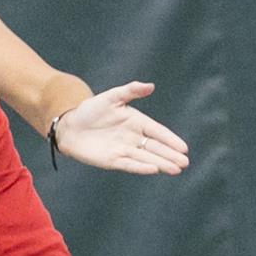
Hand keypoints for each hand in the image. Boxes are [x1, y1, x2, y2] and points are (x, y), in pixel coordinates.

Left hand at [55, 81, 188, 174]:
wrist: (70, 125)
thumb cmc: (91, 109)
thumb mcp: (111, 97)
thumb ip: (130, 91)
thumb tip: (150, 86)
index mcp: (137, 122)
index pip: (158, 132)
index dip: (170, 140)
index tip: (184, 148)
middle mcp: (133, 138)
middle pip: (155, 148)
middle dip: (170, 155)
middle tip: (185, 163)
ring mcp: (124, 150)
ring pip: (146, 158)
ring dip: (161, 163)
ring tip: (176, 170)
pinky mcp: (112, 160)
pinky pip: (129, 164)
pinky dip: (140, 167)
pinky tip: (153, 170)